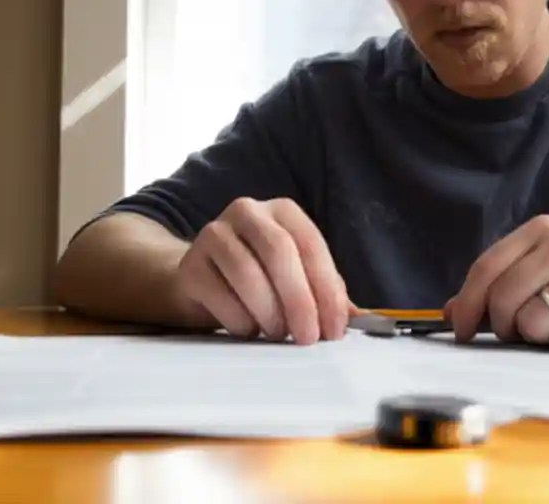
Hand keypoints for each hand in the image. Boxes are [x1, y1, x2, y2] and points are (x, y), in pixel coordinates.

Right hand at [172, 197, 351, 344]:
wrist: (200, 280)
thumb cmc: (258, 279)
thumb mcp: (297, 280)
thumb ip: (327, 294)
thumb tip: (358, 319)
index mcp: (283, 212)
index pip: (311, 244)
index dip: (326, 289)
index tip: (334, 327)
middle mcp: (248, 212)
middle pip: (279, 251)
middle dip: (299, 300)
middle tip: (308, 337)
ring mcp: (214, 233)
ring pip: (247, 272)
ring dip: (269, 312)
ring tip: (277, 332)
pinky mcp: (190, 263)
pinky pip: (218, 293)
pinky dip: (240, 319)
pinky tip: (248, 328)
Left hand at [444, 215, 548, 351]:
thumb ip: (502, 283)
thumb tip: (450, 312)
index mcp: (544, 230)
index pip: (486, 268)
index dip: (466, 304)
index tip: (461, 329)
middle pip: (503, 300)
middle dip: (505, 327)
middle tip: (523, 332)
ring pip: (532, 325)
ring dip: (544, 337)